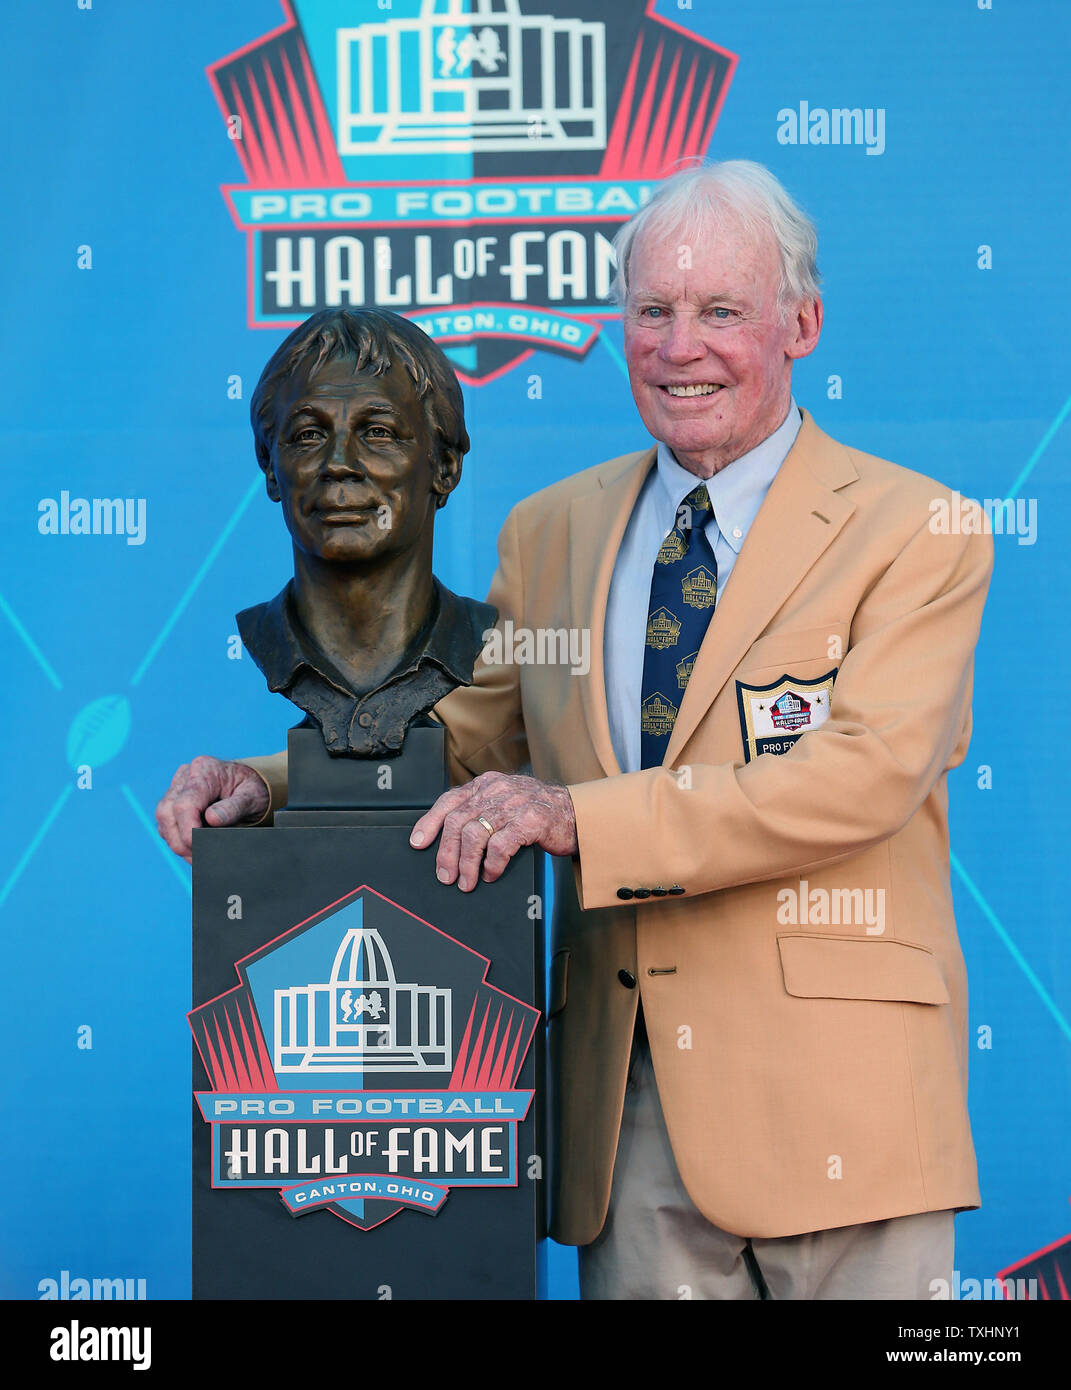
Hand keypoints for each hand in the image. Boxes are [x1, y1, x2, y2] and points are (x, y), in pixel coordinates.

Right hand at [155, 756, 269, 862]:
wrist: (249, 785)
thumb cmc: (251, 789)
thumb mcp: (251, 797)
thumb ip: (233, 808)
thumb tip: (212, 819)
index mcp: (204, 770)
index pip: (185, 803)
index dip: (188, 829)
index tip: (199, 846)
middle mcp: (185, 777)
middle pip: (167, 813)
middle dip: (181, 840)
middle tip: (200, 857)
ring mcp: (176, 789)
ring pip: (164, 821)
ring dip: (178, 843)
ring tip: (199, 856)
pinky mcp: (173, 802)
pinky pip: (166, 825)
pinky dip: (177, 840)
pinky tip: (194, 849)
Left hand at [409, 771, 577, 891]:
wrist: (578, 814)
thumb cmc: (540, 813)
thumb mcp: (506, 803)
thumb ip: (481, 811)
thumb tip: (450, 842)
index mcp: (488, 784)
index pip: (450, 800)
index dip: (429, 822)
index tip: (418, 843)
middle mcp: (498, 790)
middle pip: (458, 821)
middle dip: (446, 853)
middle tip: (445, 875)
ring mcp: (514, 804)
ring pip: (475, 835)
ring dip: (467, 864)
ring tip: (467, 881)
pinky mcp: (531, 821)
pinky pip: (500, 846)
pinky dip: (492, 865)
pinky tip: (491, 875)